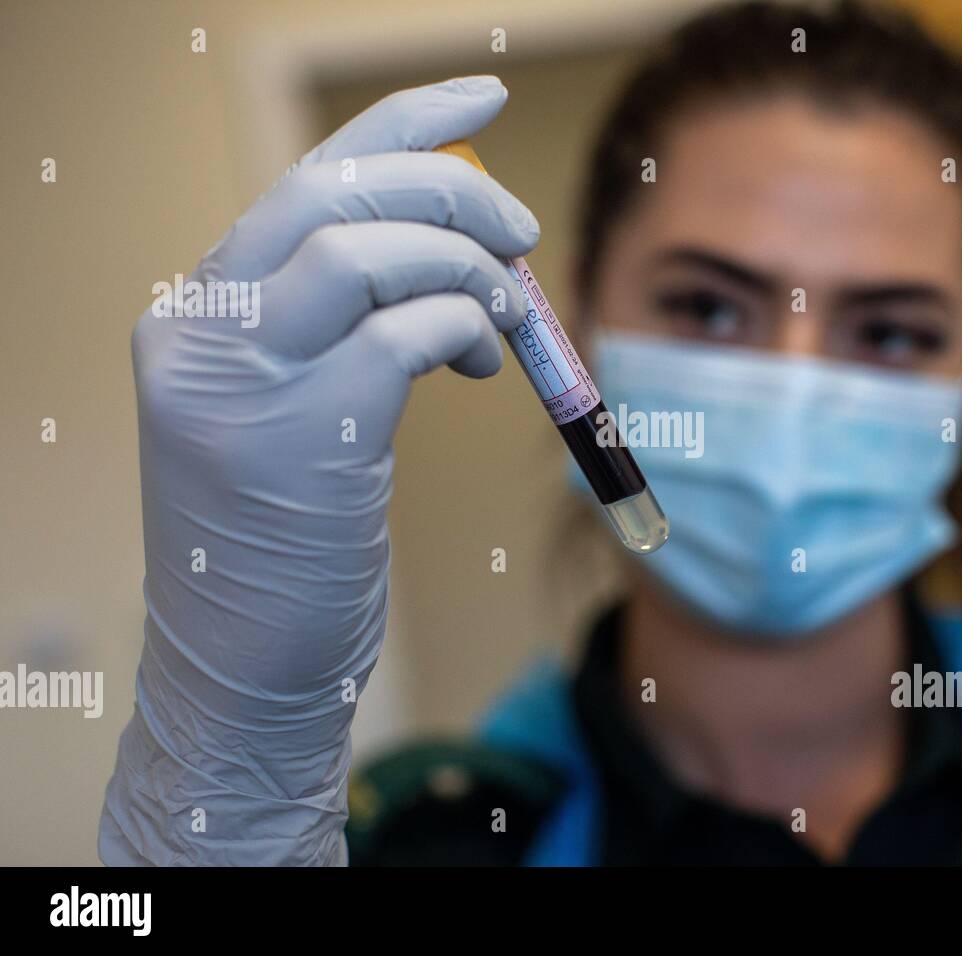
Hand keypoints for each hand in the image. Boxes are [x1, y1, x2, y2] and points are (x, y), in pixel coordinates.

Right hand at [100, 75, 537, 864]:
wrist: (242, 671)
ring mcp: (238, 382)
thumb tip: (456, 257)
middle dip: (451, 193)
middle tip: (519, 232)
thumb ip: (343, 326)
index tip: (481, 100)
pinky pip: (404, 333)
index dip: (402, 125)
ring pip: (364, 250)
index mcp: (198, 312)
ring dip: (463, 268)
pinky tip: (479, 362)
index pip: (303, 179)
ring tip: (501, 318)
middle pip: (333, 194)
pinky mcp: (298, 438)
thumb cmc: (286, 543)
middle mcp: (199, 330)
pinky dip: (463, 328)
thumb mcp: (294, 409)